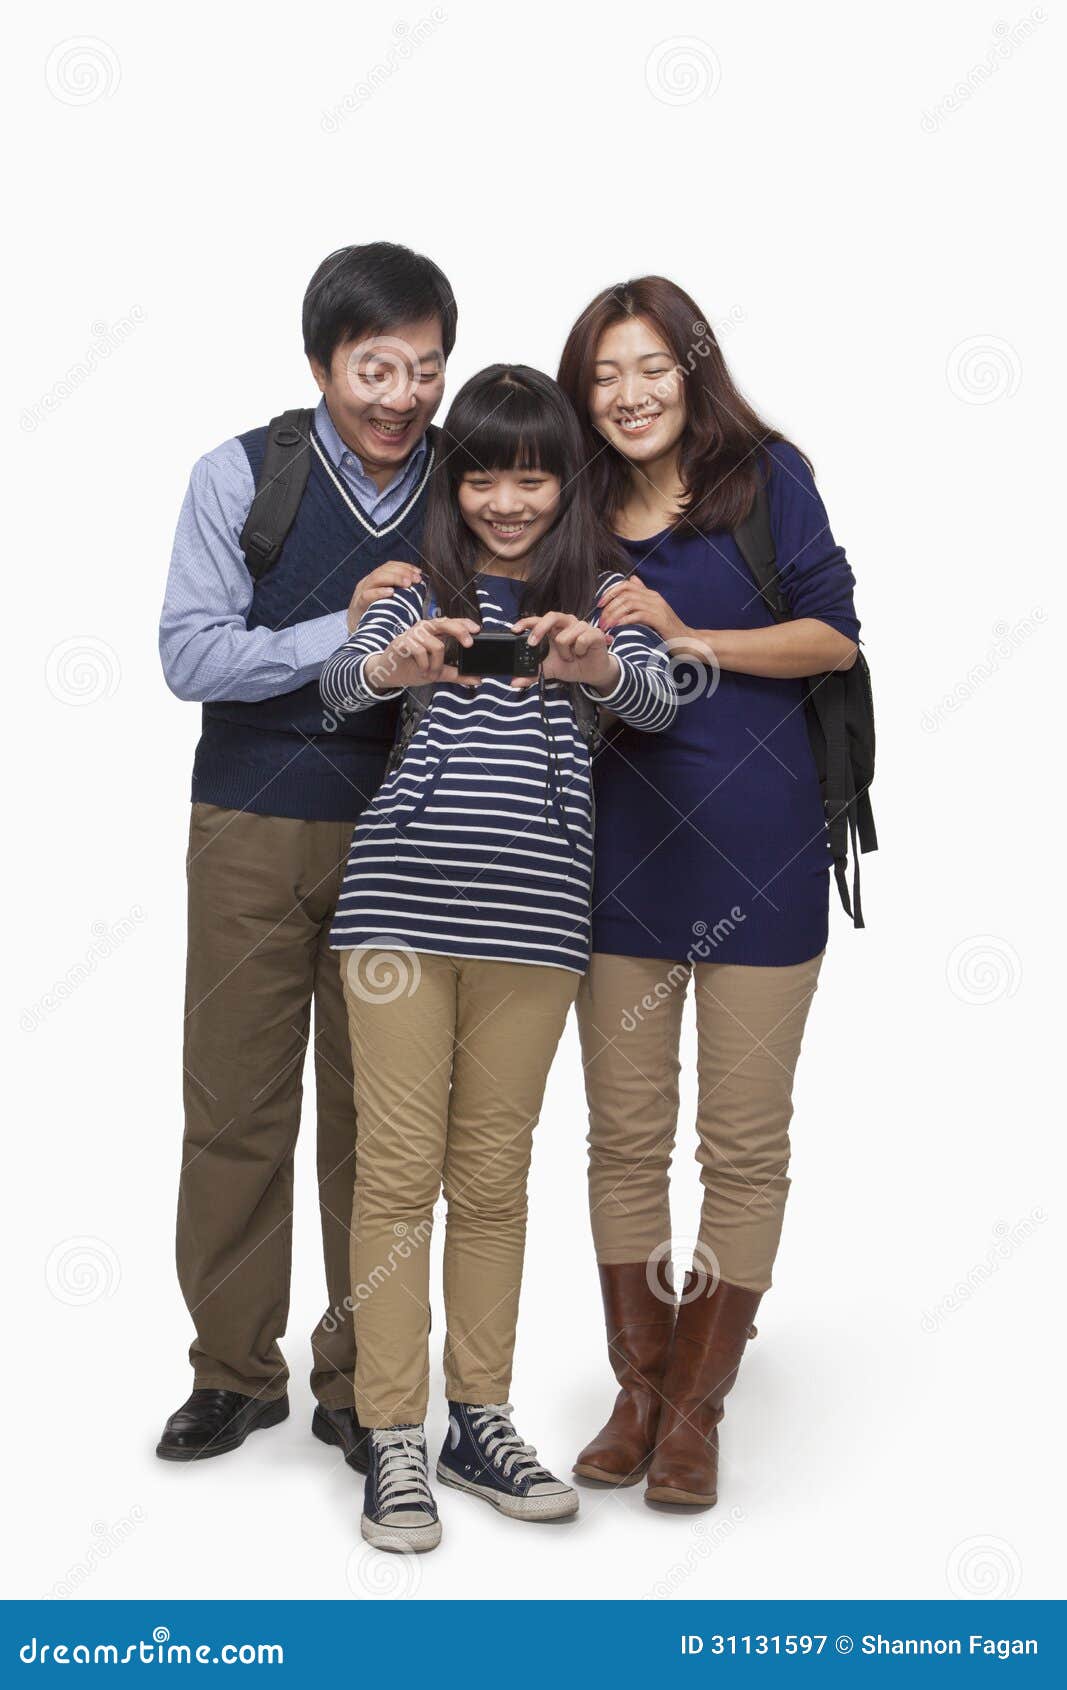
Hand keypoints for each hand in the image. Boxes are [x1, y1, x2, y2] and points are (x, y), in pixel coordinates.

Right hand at [347, 561, 423, 631]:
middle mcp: (367, 583)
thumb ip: (400, 594)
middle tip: (416, 579)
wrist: (358, 635)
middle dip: (402, 572)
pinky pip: (368, 595)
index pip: (389, 566)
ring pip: (376, 578)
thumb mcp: (388, 602)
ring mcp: (361, 592)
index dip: (404, 566)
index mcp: (375, 580)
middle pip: (384, 570)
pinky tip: (391, 593)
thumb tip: (420, 589)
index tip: (418, 572)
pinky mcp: (358, 605)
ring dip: (394, 578)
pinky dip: (380, 592)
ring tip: (407, 584)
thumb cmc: (377, 618)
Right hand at [363, 617, 480, 692]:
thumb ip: (457, 674)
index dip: (464, 624)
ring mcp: (412, 633)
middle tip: (469, 644)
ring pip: (437, 645)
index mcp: (434, 631)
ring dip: (436, 665)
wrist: (390, 674)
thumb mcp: (438, 672)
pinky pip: (421, 652)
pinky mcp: (402, 641)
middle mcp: (424, 628)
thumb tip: (477, 679)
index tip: (477, 630)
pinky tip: (420, 669)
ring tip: (429, 672)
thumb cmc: (412, 667)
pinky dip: (424, 665)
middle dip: (460, 632)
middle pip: (445, 623)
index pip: (451, 622)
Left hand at [511, 613, 619, 693]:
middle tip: (533, 644)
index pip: (538, 619)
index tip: (515, 630)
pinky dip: (580, 652)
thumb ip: (533, 673)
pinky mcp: (594, 633)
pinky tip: (582, 654)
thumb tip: (515, 682)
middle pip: (551, 616)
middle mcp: (566, 622)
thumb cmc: (571, 664)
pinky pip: (582, 640)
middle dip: (540, 630)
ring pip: (564, 636)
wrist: (591, 674)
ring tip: (570, 657)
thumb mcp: (549, 669)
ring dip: (565, 653)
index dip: (526, 622)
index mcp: (553, 627)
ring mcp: (581, 626)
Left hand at [596, 575, 686, 642]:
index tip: (600, 605)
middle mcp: (654, 598)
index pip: (626, 585)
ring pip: (629, 603)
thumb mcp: (654, 610)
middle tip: (601, 620)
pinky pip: (638, 615)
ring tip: (606, 626)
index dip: (610, 592)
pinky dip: (624, 620)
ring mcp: (658, 608)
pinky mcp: (659, 619)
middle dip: (609, 606)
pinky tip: (617, 627)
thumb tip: (632, 579)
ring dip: (614, 614)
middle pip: (625, 594)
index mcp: (651, 594)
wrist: (687, 640)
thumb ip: (643, 596)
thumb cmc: (668, 629)